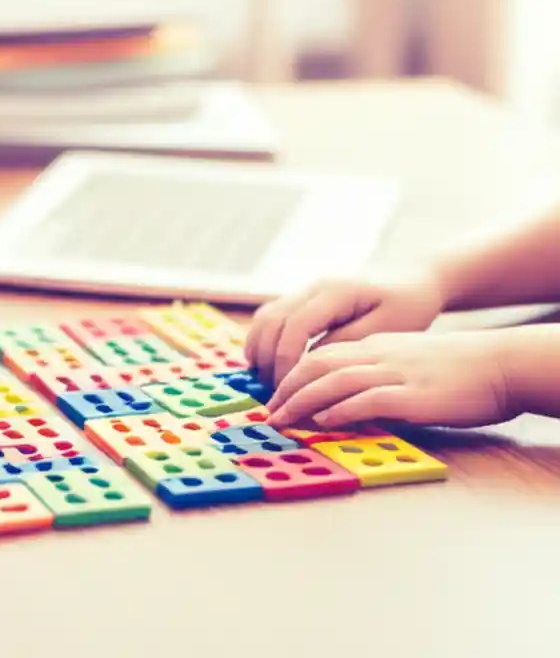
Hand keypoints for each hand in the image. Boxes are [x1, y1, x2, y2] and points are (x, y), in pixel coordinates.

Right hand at [246, 275, 446, 385]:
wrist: (416, 277)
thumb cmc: (410, 304)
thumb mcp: (386, 329)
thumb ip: (346, 345)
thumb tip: (310, 364)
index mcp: (336, 291)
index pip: (294, 327)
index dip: (286, 362)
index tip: (291, 392)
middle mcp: (314, 286)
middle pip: (271, 322)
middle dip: (268, 360)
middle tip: (278, 392)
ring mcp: (306, 289)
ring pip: (265, 318)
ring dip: (260, 350)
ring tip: (270, 381)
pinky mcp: (304, 297)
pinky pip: (271, 317)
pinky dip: (265, 341)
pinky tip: (271, 365)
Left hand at [265, 331, 512, 428]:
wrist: (501, 364)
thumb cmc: (455, 371)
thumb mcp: (405, 364)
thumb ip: (374, 378)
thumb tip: (343, 403)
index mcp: (375, 347)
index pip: (322, 355)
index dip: (292, 376)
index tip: (274, 397)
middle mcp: (379, 355)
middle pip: (318, 364)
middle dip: (287, 388)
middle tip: (268, 412)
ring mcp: (396, 373)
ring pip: (335, 380)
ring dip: (302, 401)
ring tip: (282, 420)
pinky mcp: (413, 395)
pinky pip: (369, 399)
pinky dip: (341, 410)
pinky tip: (323, 422)